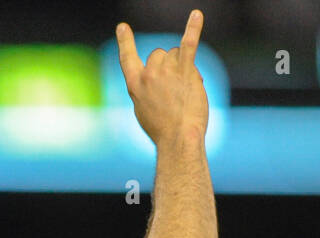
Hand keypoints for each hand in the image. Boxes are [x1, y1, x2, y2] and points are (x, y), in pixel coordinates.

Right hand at [116, 10, 209, 147]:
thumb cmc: (162, 131)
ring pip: (176, 53)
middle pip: (159, 54)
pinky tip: (197, 15)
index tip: (122, 27)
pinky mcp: (185, 71)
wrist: (177, 139)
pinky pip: (189, 44)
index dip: (125, 42)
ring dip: (184, 66)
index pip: (127, 58)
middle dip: (170, 65)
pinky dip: (193, 28)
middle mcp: (148, 75)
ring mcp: (166, 71)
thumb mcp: (144, 111)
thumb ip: (146, 90)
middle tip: (176, 89)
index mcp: (134, 85)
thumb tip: (158, 77)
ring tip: (186, 90)